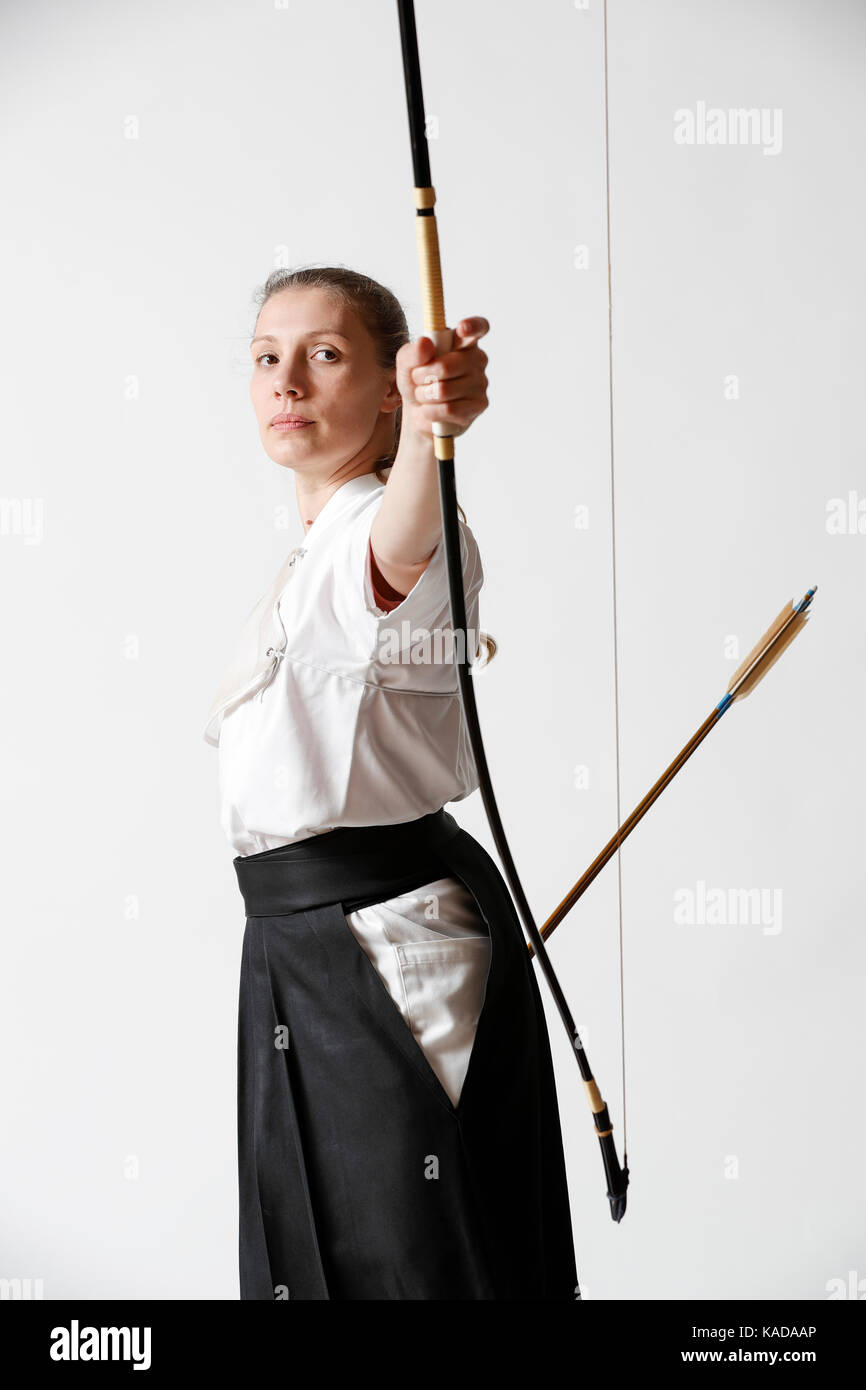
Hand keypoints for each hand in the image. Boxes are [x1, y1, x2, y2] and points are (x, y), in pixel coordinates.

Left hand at [395, 317, 488, 441]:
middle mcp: (477, 359)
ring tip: (424, 395)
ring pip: (444, 391)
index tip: (462, 329)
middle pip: (445, 367)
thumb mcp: (406, 363)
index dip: (472, 326)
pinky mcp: (479, 405)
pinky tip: (430, 409)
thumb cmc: (417, 380)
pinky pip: (449, 409)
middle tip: (417, 379)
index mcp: (462, 340)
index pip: (478, 326)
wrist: (419, 410)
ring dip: (424, 396)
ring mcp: (481, 382)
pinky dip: (431, 411)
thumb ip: (412, 352)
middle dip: (421, 377)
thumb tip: (425, 343)